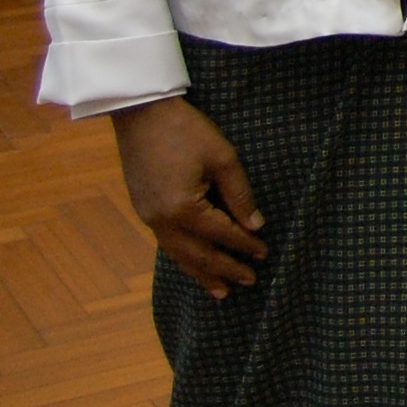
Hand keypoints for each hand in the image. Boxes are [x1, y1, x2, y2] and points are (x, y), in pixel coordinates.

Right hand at [111, 97, 266, 298]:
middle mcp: (162, 221)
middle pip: (197, 255)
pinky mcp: (143, 211)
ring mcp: (149, 219)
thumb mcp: (223, 158)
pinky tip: (194, 264)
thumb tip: (255, 225)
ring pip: (179, 255)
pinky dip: (184, 258)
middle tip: (249, 282)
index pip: (222, 234)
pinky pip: (167, 244)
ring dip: (201, 273)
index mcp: (183, 209)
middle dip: (224, 270)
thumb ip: (240, 195)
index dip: (244, 245)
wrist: (141, 116)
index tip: (264, 254)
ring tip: (221, 290)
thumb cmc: (186, 132)